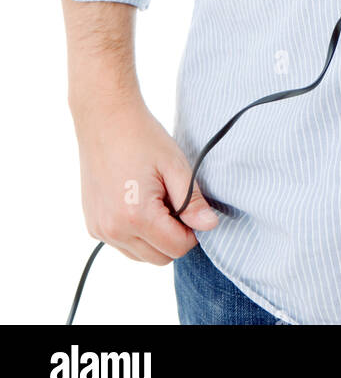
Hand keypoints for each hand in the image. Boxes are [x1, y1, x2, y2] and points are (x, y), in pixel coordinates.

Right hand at [72, 96, 219, 264]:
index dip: (192, 231)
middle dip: (174, 236)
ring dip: (155, 238)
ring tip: (155, 200)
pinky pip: (123, 245)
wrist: (106, 119)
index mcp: (137, 216)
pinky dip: (136, 233)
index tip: (192, 208)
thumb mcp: (175, 165)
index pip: (177, 248)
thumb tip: (209, 226)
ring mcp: (100, 230)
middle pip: (159, 258)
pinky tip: (139, 203)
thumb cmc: (142, 137)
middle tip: (174, 202)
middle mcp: (114, 230)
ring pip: (141, 255)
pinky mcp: (93, 226)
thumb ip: (193, 201)